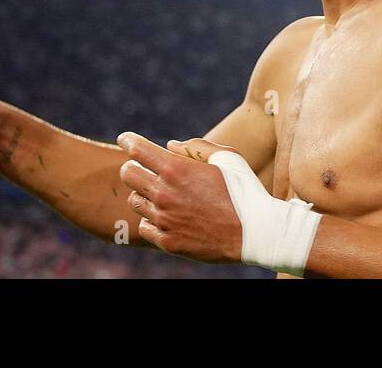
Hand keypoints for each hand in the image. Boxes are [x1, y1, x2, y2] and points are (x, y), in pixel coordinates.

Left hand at [117, 133, 243, 263]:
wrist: (255, 233)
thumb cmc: (244, 190)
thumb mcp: (228, 157)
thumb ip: (196, 147)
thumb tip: (170, 146)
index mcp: (177, 169)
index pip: (137, 149)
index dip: (128, 140)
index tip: (126, 139)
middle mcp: (165, 193)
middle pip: (127, 174)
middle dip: (133, 167)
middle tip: (144, 168)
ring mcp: (164, 219)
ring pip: (134, 200)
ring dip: (143, 194)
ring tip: (161, 194)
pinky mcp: (168, 242)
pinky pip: (144, 226)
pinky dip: (151, 219)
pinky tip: (166, 216)